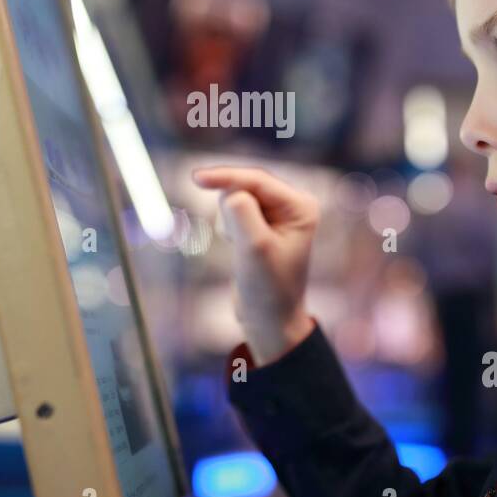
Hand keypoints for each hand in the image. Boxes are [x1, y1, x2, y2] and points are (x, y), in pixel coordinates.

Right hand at [192, 165, 318, 365]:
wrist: (269, 319)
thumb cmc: (268, 288)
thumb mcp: (254, 249)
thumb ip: (243, 214)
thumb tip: (230, 192)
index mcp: (301, 206)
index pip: (257, 180)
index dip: (226, 177)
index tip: (196, 178)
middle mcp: (291, 204)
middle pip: (245, 185)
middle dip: (232, 211)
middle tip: (235, 242)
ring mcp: (276, 213)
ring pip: (234, 197)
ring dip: (229, 222)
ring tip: (242, 250)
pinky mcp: (259, 222)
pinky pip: (231, 210)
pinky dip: (228, 228)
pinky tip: (239, 249)